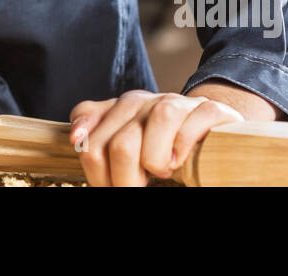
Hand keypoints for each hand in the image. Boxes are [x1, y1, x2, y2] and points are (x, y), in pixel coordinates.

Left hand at [69, 86, 254, 186]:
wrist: (211, 130)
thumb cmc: (163, 144)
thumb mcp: (125, 143)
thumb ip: (96, 141)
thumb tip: (76, 137)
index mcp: (119, 110)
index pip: (91, 141)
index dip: (99, 177)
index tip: (111, 186)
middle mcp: (144, 101)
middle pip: (121, 143)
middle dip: (127, 180)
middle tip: (139, 185)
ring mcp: (177, 102)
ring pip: (159, 121)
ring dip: (157, 160)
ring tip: (163, 171)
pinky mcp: (209, 110)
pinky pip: (191, 125)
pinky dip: (183, 148)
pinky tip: (182, 160)